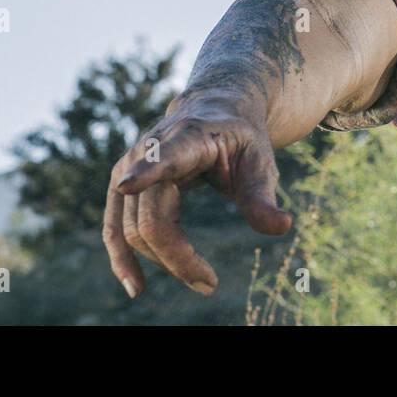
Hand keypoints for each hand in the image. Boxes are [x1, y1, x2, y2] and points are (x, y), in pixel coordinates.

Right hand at [102, 91, 293, 298]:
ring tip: (198, 284)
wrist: (214, 112)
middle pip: (151, 217)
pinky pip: (114, 227)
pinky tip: (136, 284)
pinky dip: (121, 257)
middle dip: (178, 257)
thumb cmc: (240, 139)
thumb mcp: (260, 162)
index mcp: (189, 138)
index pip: (166, 157)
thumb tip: (282, 226)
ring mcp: (129, 166)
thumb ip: (263, 196)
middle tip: (211, 284)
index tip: (128, 185)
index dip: (147, 172)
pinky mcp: (120, 184)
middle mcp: (150, 149)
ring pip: (131, 228)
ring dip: (159, 262)